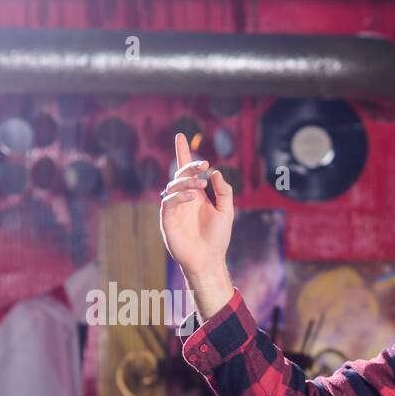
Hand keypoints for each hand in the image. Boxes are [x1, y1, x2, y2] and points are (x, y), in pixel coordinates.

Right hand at [159, 132, 232, 276]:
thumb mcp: (226, 211)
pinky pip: (168, 201)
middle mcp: (183, 198)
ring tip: (200, 184)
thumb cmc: (218, 237)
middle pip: (180, 174)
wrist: (209, 259)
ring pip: (173, 185)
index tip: (181, 136)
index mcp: (196, 194)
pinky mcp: (167, 219)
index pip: (187, 170)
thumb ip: (224, 191)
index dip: (183, 153)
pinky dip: (179, 195)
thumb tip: (215, 172)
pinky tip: (192, 196)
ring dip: (186, 181)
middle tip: (202, 164)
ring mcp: (174, 208)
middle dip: (189, 166)